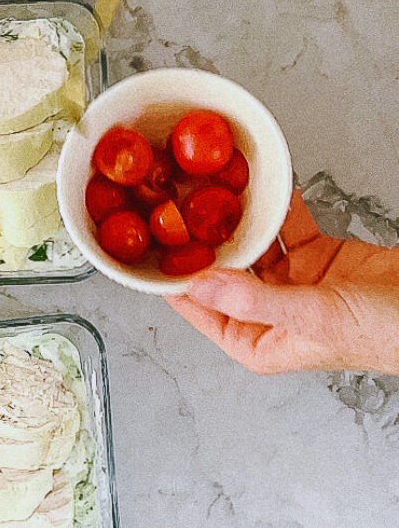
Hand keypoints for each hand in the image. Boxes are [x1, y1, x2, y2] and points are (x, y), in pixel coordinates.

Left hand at [167, 190, 398, 374]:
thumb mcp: (313, 315)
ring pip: (253, 244)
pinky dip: (278, 207)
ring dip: (236, 219)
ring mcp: (293, 283)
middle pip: (221, 271)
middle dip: (201, 240)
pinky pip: (288, 226)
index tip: (151, 244)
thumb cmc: (388, 335)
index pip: (199, 307)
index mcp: (257, 341)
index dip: (174, 276)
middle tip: (174, 204)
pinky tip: (262, 187)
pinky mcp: (319, 257)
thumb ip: (255, 298)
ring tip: (210, 188)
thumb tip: (202, 282)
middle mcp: (268, 312)